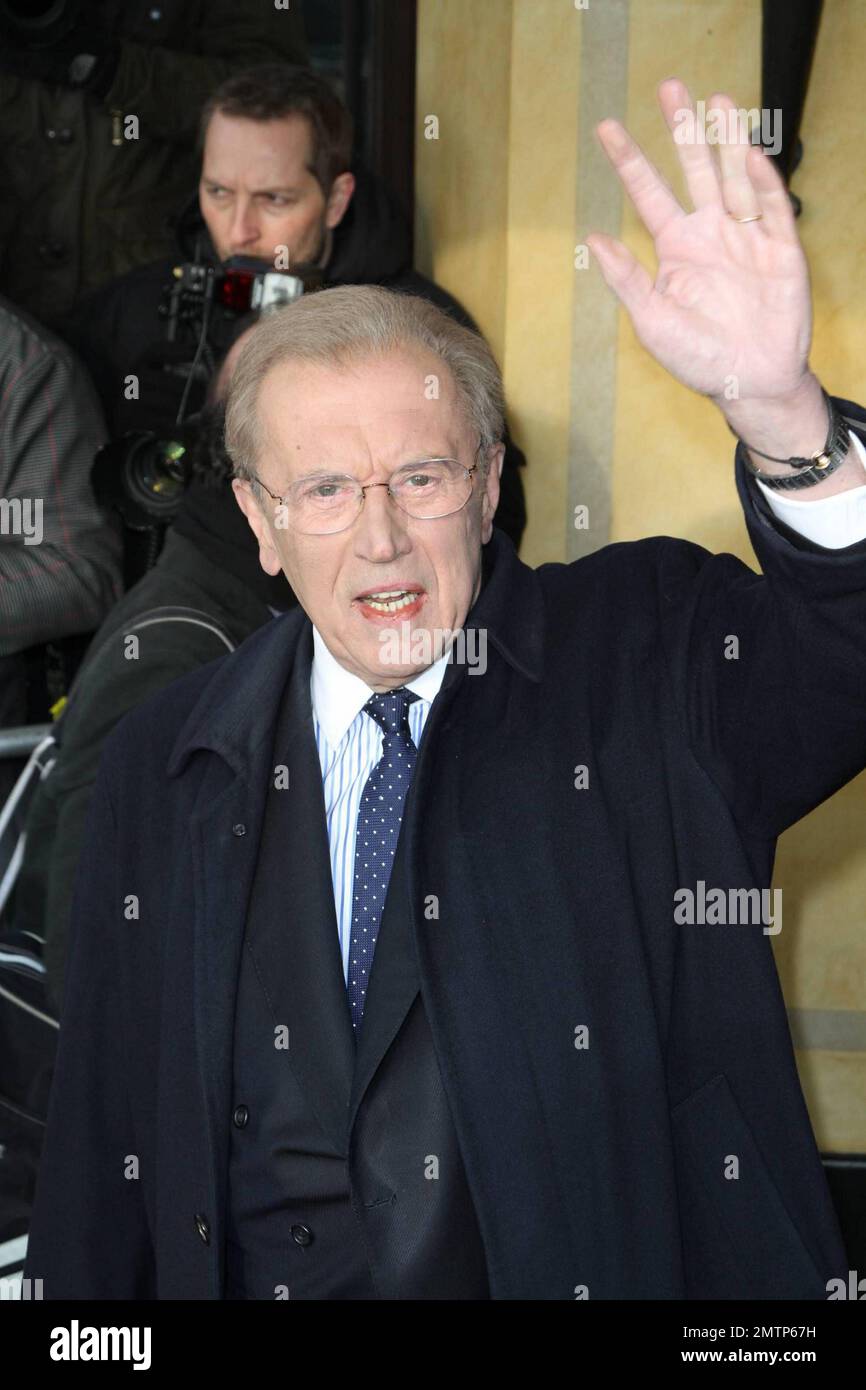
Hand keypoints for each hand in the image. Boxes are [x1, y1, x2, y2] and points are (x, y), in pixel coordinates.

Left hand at [587, 79, 812, 409]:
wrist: (749, 381)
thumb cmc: (697, 357)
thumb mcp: (652, 321)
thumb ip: (627, 279)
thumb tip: (593, 240)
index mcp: (677, 248)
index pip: (648, 193)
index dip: (629, 160)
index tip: (606, 128)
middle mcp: (710, 233)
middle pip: (694, 170)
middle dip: (683, 131)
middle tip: (670, 87)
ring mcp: (747, 237)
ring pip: (735, 178)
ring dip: (727, 141)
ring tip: (716, 102)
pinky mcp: (781, 249)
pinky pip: (772, 209)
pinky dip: (761, 183)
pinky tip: (747, 156)